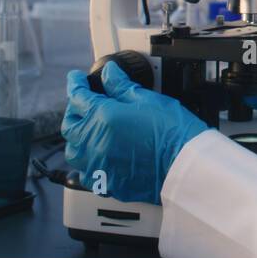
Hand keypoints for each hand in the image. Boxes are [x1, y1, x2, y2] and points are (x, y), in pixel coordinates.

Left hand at [62, 61, 209, 204]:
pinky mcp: (107, 183)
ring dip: (77, 139)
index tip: (76, 79)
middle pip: (70, 125)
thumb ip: (121, 85)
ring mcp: (98, 165)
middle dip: (73, 111)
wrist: (186, 165)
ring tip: (88, 132)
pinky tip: (99, 158)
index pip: (78, 96)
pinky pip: (87, 174)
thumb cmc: (173, 132)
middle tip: (83, 103)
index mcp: (102, 117)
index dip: (76, 84)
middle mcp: (94, 143)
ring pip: (74, 152)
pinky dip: (89, 164)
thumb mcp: (147, 99)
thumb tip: (110, 74)